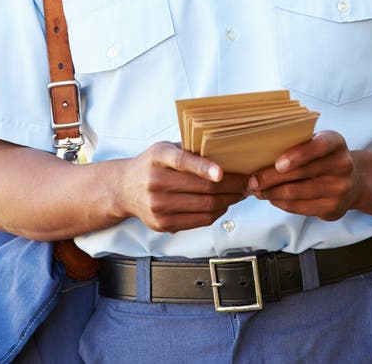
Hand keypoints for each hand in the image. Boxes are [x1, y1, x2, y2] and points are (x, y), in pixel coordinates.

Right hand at [118, 142, 248, 232]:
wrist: (124, 188)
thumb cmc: (152, 164)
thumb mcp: (164, 148)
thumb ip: (189, 150)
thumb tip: (225, 152)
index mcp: (159, 157)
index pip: (183, 161)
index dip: (204, 167)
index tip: (221, 173)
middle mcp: (156, 181)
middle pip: (202, 188)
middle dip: (231, 186)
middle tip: (247, 182)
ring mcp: (158, 205)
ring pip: (204, 206)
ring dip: (228, 200)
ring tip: (240, 193)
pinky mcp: (162, 224)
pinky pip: (199, 220)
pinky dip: (217, 213)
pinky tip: (224, 204)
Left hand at [247, 131, 359, 220]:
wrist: (353, 182)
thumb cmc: (323, 158)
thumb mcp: (317, 143)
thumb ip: (297, 144)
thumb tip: (260, 155)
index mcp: (336, 143)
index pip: (318, 146)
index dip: (298, 155)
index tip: (278, 164)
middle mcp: (342, 165)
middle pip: (301, 173)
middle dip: (271, 178)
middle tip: (252, 180)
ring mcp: (340, 189)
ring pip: (296, 193)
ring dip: (272, 193)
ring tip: (257, 190)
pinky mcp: (333, 209)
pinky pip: (300, 208)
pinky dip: (281, 204)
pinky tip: (272, 198)